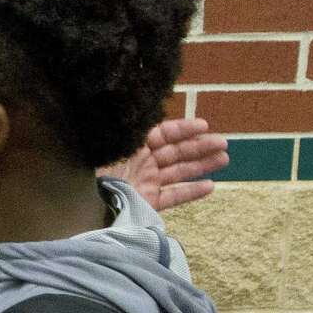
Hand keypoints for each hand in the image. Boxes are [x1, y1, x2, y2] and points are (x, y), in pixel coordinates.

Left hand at [101, 117, 228, 211]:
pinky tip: (210, 186)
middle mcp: (141, 162)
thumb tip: (150, 108)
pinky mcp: (148, 203)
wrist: (89, 204)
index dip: (184, 129)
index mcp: (133, 145)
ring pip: (178, 172)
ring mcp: (146, 183)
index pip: (163, 133)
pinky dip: (191, 192)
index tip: (204, 126)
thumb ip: (135, 129)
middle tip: (223, 144)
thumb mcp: (115, 142)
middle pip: (175, 152)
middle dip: (200, 147)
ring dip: (201, 166)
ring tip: (224, 159)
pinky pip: (173, 196)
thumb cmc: (99, 169)